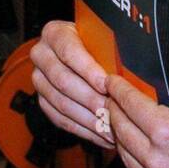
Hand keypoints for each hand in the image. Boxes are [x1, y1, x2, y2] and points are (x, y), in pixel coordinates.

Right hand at [28, 21, 114, 149]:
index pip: (69, 51)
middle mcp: (41, 54)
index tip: (107, 84)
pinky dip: (83, 129)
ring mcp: (39, 79)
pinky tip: (102, 134)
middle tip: (112, 110)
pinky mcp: (42, 100)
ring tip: (111, 128)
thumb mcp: (101, 36)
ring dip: (88, 118)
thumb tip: (129, 68)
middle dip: (90, 98)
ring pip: (61, 103)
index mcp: (54, 33)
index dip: (88, 69)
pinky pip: (60, 119)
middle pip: (63, 80)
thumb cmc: (95, 42)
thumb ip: (109, 48)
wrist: (79, 50)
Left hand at [105, 75, 168, 167]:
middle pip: (120, 129)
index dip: (118, 89)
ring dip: (120, 137)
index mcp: (166, 131)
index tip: (112, 81)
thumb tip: (146, 92)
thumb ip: (168, 101)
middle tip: (113, 100)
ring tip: (123, 125)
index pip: (129, 104)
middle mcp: (157, 160)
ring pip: (124, 156)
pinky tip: (137, 153)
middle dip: (114, 110)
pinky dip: (133, 165)